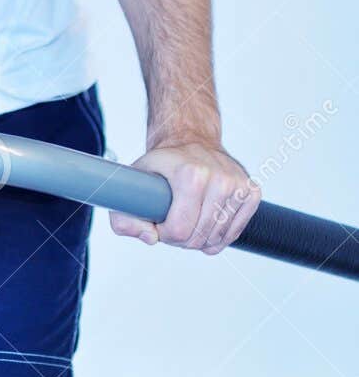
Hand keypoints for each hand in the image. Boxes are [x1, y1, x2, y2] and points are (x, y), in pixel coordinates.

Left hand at [109, 140, 261, 254]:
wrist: (190, 138)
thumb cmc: (164, 163)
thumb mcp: (135, 181)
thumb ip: (125, 216)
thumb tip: (149, 238)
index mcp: (192, 174)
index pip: (179, 230)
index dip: (165, 234)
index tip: (159, 223)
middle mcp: (220, 178)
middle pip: (199, 237)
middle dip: (181, 238)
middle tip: (172, 222)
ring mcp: (238, 185)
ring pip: (218, 238)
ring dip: (200, 238)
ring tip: (189, 219)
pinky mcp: (251, 192)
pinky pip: (234, 233)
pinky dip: (218, 236)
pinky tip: (206, 223)